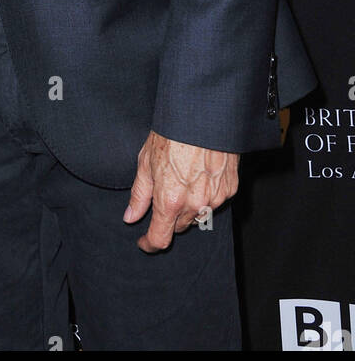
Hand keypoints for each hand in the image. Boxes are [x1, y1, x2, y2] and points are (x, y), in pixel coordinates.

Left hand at [124, 131, 238, 251]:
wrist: (203, 116)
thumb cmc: (172, 134)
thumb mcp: (145, 162)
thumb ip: (139, 194)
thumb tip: (130, 217)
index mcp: (170, 200)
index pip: (160, 238)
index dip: (149, 243)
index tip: (144, 241)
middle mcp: (194, 205)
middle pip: (179, 227)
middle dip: (169, 218)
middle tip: (164, 194)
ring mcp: (215, 199)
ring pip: (198, 216)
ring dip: (188, 207)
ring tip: (183, 179)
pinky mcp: (230, 189)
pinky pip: (215, 202)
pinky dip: (206, 195)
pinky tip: (200, 174)